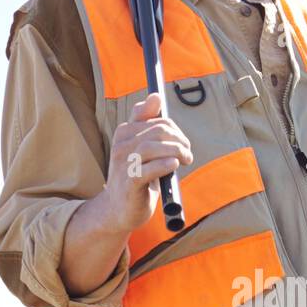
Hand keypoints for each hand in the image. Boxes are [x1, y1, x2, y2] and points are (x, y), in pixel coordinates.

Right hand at [103, 92, 193, 232]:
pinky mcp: (129, 183)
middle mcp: (120, 146)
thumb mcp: (141, 148)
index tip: (183, 143)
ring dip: (175, 151)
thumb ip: (147, 123)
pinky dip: (164, 165)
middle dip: (179, 140)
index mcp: (124, 133)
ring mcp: (122, 165)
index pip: (156, 120)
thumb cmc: (135, 176)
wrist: (119, 210)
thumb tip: (156, 96)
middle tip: (188, 154)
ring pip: (151, 147)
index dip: (175, 129)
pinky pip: (147, 169)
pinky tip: (174, 166)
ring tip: (185, 160)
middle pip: (156, 131)